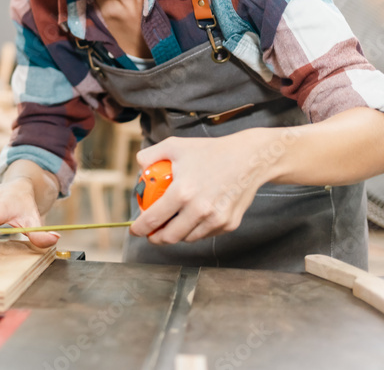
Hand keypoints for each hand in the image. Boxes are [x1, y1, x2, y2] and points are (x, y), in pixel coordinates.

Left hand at [129, 128, 275, 244]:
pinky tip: (194, 216)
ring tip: (172, 223)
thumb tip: (139, 169)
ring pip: (187, 238)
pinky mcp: (229, 224)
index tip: (135, 230)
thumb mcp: (175, 146)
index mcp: (183, 192)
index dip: (139, 228)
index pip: (153, 219)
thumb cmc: (210, 151)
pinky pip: (205, 234)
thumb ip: (150, 156)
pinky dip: (196, 229)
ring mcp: (216, 220)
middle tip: (152, 232)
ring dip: (176, 234)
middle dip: (156, 238)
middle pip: (169, 237)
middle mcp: (199, 210)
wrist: (249, 158)